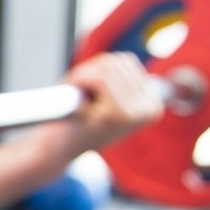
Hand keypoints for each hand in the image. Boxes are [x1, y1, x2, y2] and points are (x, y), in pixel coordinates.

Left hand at [37, 51, 163, 158]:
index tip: (88, 94)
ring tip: (76, 100)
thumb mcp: (102, 98)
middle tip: (77, 96)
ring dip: (82, 78)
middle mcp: (150, 108)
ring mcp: (136, 112)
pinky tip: (75, 102)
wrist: (57, 150)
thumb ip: (117, 79)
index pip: (126, 61)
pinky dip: (80, 82)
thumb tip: (124, 59)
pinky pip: (99, 78)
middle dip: (89, 72)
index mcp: (151, 104)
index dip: (96, 69)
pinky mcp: (117, 115)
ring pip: (107, 67)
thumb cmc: (76, 120)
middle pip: (117, 61)